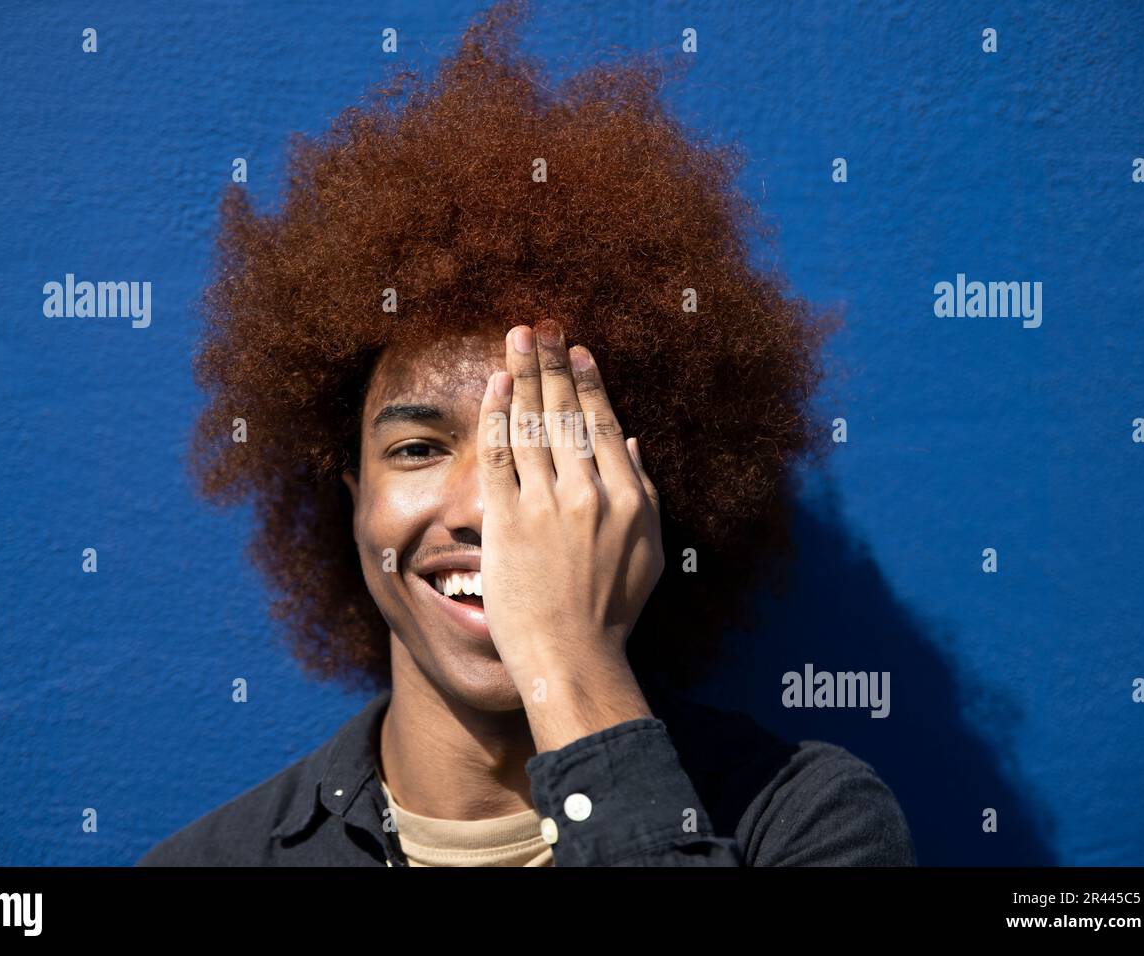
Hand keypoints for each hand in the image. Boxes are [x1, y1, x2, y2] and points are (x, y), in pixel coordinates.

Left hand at [476, 320, 664, 724]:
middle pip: (565, 413)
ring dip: (521, 374)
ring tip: (516, 339)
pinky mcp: (507, 519)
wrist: (571, 656)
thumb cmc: (611, 612)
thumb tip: (634, 441)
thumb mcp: (648, 551)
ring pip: (531, 424)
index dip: (587, 383)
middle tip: (540, 327)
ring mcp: (546, 503)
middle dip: (551, 363)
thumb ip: (644, 492)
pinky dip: (496, 415)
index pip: (604, 424)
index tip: (576, 352)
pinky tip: (494, 386)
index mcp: (628, 497)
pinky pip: (499, 453)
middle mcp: (588, 492)